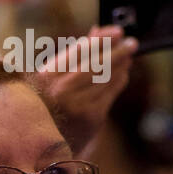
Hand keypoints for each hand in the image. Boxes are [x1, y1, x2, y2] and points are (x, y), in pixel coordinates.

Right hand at [36, 25, 136, 152]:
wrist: (41, 142)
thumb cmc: (45, 101)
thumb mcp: (51, 76)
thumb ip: (74, 54)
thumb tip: (98, 31)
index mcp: (47, 76)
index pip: (81, 50)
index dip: (103, 39)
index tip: (117, 31)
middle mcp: (61, 90)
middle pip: (98, 63)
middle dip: (118, 51)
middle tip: (131, 42)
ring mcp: (78, 105)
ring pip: (107, 78)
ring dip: (121, 65)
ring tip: (128, 55)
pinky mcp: (92, 118)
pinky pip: (111, 94)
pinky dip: (119, 81)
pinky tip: (123, 74)